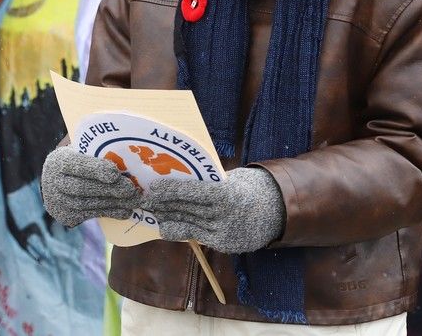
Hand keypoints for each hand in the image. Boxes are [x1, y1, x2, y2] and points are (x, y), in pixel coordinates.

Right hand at [40, 146, 140, 227]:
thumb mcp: (80, 148)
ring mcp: (58, 202)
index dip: (95, 169)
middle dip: (109, 189)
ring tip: (133, 200)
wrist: (55, 183)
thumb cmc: (76, 159)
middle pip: (82, 188)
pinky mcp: (65, 216)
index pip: (76, 165)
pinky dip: (110, 213)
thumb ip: (96, 149)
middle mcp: (54, 182)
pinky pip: (90, 215)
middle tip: (131, 189)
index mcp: (59, 160)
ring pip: (87, 204)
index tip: (115, 173)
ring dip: (113, 203)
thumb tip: (125, 147)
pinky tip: (125, 210)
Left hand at [141, 167, 284, 253]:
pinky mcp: (224, 245)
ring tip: (153, 211)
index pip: (195, 192)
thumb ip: (208, 182)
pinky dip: (181, 229)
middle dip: (164, 204)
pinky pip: (197, 236)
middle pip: (188, 209)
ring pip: (189, 225)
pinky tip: (167, 224)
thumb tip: (178, 177)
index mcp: (229, 195)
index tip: (154, 188)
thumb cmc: (248, 187)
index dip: (172, 190)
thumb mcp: (231, 179)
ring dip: (168, 218)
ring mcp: (225, 234)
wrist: (277, 211)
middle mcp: (226, 217)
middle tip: (145, 198)